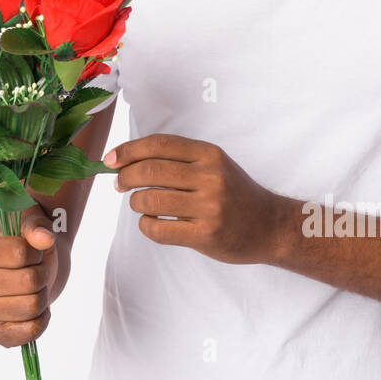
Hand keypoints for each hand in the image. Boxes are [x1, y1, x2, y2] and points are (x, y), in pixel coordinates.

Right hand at [0, 205, 57, 347]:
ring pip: (31, 306)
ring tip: (34, 289)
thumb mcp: (31, 223)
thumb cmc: (25, 244)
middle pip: (29, 281)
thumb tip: (44, 239)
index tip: (33, 251)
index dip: (38, 251)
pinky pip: (29, 332)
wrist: (25, 271)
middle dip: (43, 274)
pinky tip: (36, 310)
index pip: (20, 253)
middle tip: (37, 271)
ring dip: (43, 296)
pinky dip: (42, 319)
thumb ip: (37, 226)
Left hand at [105, 133, 280, 265]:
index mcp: (210, 154)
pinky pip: (159, 229)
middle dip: (125, 176)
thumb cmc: (234, 194)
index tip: (110, 159)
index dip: (128, 150)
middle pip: (150, 170)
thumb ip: (179, 160)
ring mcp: (209, 207)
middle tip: (119, 184)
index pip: (159, 144)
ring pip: (150, 199)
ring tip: (140, 204)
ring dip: (136, 202)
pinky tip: (151, 222)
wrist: (270, 226)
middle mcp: (210, 177)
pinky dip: (146, 225)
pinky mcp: (206, 235)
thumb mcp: (214, 165)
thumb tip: (126, 161)